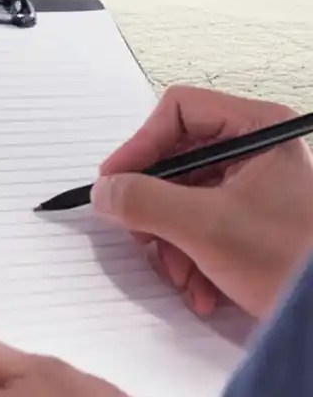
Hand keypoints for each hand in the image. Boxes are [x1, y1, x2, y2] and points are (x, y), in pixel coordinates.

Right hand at [92, 85, 312, 320]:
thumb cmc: (295, 261)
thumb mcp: (207, 228)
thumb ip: (145, 202)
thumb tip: (104, 191)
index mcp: (257, 129)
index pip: (178, 111)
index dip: (140, 145)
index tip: (116, 181)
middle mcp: (256, 150)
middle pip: (174, 158)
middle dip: (155, 207)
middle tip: (144, 234)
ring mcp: (254, 184)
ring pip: (181, 196)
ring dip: (170, 240)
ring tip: (181, 274)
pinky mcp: (251, 218)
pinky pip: (199, 222)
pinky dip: (189, 255)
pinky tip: (200, 286)